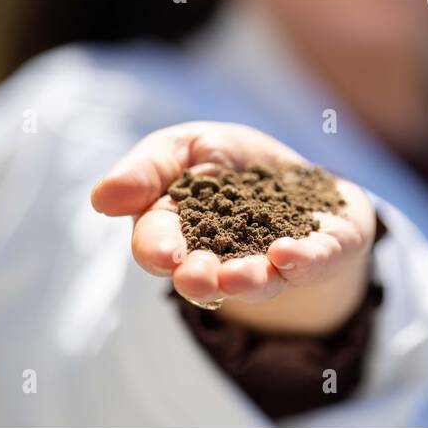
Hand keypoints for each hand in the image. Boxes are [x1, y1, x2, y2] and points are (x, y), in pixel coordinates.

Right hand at [91, 121, 376, 333]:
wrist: (298, 176)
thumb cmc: (229, 162)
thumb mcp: (185, 146)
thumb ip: (148, 168)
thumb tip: (103, 198)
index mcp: (182, 233)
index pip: (160, 243)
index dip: (159, 249)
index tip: (165, 255)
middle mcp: (226, 258)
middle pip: (205, 276)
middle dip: (202, 279)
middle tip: (200, 280)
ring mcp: (276, 261)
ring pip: (258, 280)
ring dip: (248, 281)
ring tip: (245, 276)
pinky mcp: (324, 253)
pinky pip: (316, 262)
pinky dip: (304, 262)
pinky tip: (289, 255)